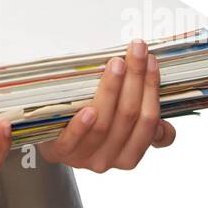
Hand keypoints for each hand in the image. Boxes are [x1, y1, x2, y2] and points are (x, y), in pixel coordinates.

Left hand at [37, 38, 176, 171]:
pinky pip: (73, 139)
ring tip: (117, 64)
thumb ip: (139, 114)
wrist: (51, 141)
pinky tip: (89, 109)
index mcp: (131, 152)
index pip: (149, 120)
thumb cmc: (88, 127)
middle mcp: (112, 158)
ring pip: (104, 124)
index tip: (151, 60)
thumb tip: (157, 93)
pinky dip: (83, 124)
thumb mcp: (117, 123)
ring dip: (112, 91)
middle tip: (137, 50)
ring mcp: (87, 156)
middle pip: (129, 115)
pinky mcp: (62, 152)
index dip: (152, 90)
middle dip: (136, 78)